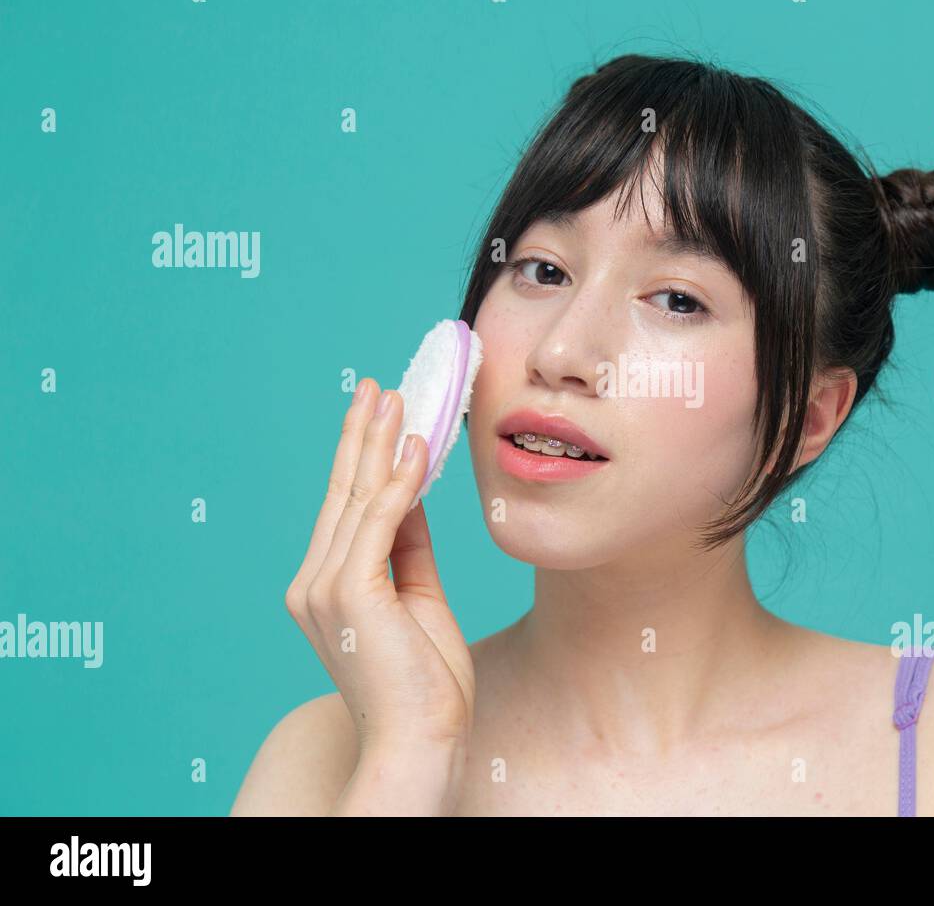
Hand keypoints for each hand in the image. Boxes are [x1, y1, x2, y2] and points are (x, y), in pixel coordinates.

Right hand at [284, 378, 474, 810]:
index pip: (344, 507)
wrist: (421, 741)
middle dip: (362, 435)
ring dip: (379, 444)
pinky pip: (380, 522)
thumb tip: (413, 492)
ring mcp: (325, 588)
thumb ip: (409, 546)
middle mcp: (314, 583)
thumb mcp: (418, 598)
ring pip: (357, 499)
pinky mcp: (350, 594)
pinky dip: (398, 482)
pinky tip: (413, 448)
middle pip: (342, 493)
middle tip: (375, 386)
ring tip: (395, 399)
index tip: (376, 414)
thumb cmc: (424, 681)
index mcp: (325, 586)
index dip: (360, 457)